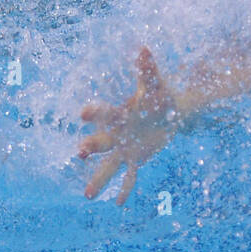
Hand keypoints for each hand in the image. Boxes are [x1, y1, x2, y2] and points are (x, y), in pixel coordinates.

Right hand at [78, 47, 182, 204]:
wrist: (170, 111)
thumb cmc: (159, 95)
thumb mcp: (155, 84)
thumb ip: (147, 69)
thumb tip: (143, 48)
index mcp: (119, 114)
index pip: (105, 114)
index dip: (95, 113)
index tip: (82, 114)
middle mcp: (117, 134)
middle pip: (101, 142)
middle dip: (90, 147)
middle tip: (80, 153)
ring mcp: (124, 148)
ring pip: (108, 166)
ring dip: (98, 180)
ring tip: (88, 196)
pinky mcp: (135, 159)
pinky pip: (129, 176)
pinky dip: (125, 189)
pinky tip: (119, 203)